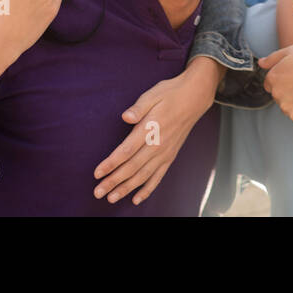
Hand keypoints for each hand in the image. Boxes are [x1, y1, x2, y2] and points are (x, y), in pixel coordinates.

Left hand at [93, 68, 214, 204]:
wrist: (195, 98)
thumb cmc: (170, 94)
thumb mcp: (153, 94)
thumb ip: (138, 107)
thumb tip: (126, 116)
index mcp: (150, 129)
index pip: (126, 151)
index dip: (111, 163)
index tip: (97, 173)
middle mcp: (158, 145)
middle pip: (132, 167)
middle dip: (113, 181)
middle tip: (97, 192)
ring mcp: (165, 153)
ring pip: (143, 175)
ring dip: (127, 188)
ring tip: (111, 198)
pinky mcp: (171, 156)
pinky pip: (158, 177)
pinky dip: (148, 189)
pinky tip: (137, 199)